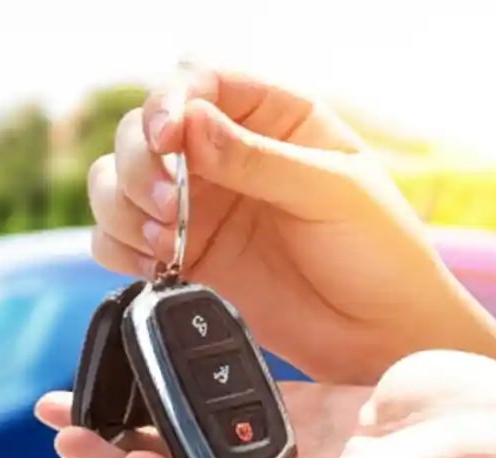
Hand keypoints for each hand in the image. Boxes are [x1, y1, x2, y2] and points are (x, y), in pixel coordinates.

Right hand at [88, 63, 495, 385]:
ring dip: (122, 208)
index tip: (166, 139)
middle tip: (168, 207)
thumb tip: (191, 126)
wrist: (378, 337)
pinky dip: (119, 248)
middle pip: (140, 132)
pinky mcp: (179, 257)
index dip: (169, 102)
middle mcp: (222, 155)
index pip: (199, 82)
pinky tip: (158, 265)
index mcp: (271, 118)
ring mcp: (196, 207)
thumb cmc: (379, 253)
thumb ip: (257, 160)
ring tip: (165, 242)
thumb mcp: (330, 193)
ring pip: (116, 183)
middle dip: (139, 166)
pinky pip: (117, 240)